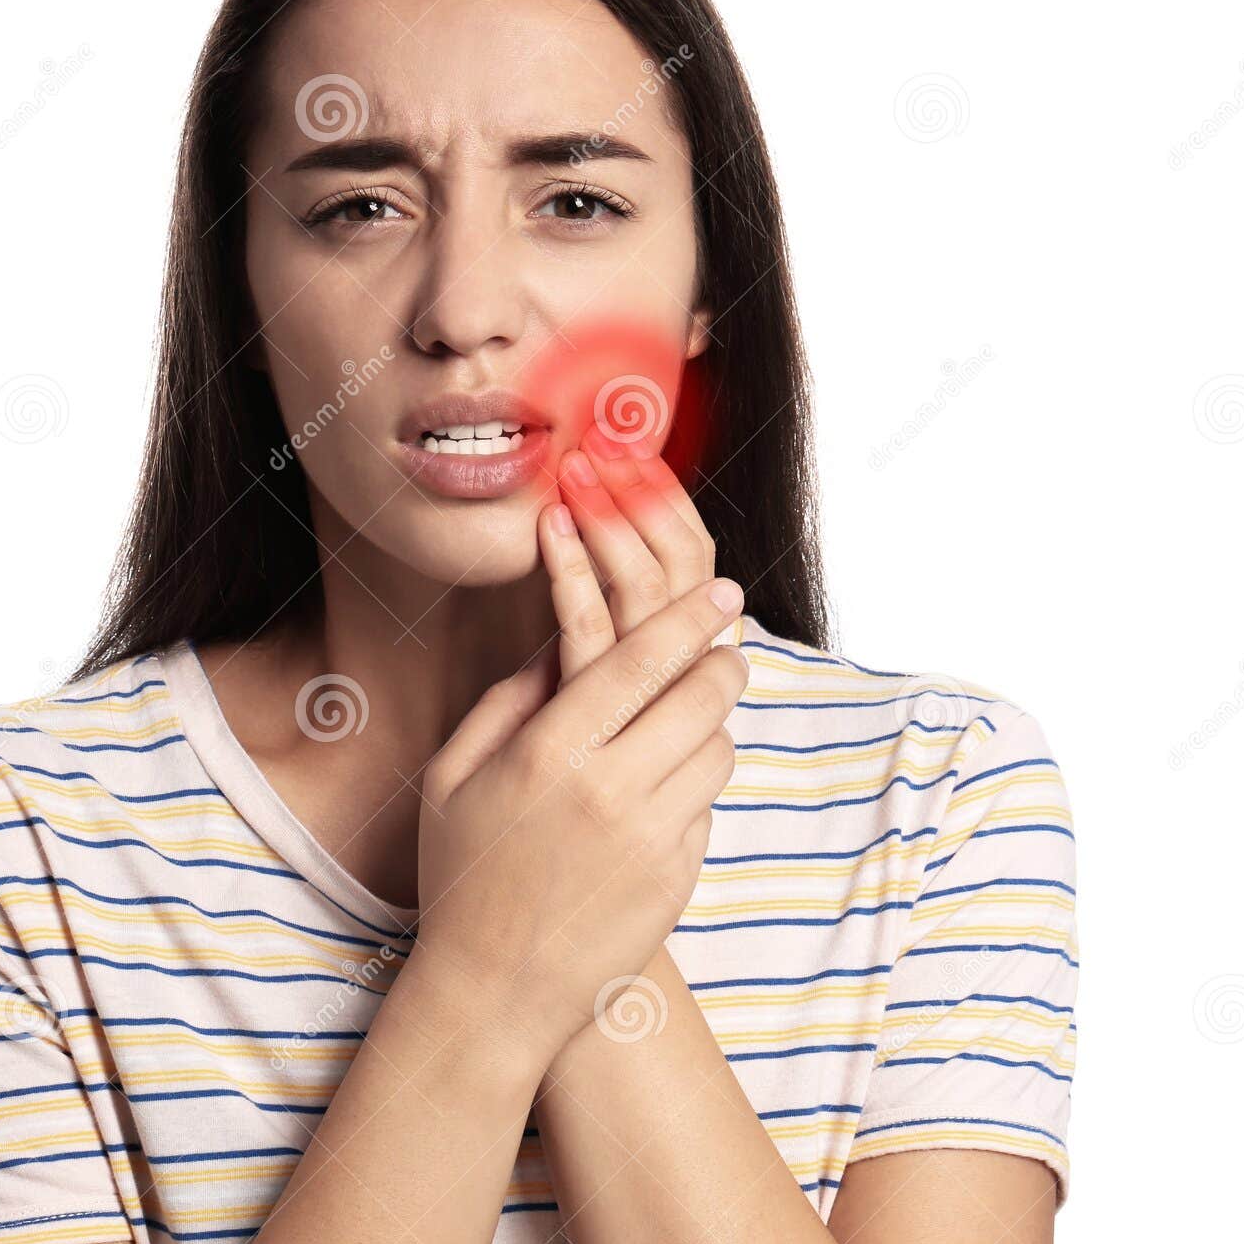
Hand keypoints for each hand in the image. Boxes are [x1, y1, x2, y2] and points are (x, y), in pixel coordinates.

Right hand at [413, 439, 746, 1071]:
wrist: (493, 994)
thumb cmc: (461, 875)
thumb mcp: (453, 777)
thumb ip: (507, 699)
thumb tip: (560, 638)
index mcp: (549, 754)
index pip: (640, 660)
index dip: (688, 616)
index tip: (719, 590)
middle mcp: (611, 792)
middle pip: (702, 698)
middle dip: (721, 663)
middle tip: (721, 651)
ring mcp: (653, 840)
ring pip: (718, 751)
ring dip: (712, 725)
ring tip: (682, 725)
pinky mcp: (678, 879)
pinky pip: (707, 807)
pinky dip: (695, 787)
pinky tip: (658, 795)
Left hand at [547, 421, 721, 678]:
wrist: (553, 804)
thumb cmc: (580, 698)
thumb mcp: (611, 636)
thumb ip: (616, 581)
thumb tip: (603, 493)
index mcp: (692, 633)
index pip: (695, 547)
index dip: (665, 490)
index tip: (630, 439)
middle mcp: (681, 653)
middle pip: (680, 558)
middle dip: (639, 489)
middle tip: (597, 439)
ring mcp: (642, 680)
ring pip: (641, 584)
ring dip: (608, 515)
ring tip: (572, 467)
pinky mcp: (593, 700)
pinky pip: (587, 625)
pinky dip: (570, 566)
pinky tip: (548, 522)